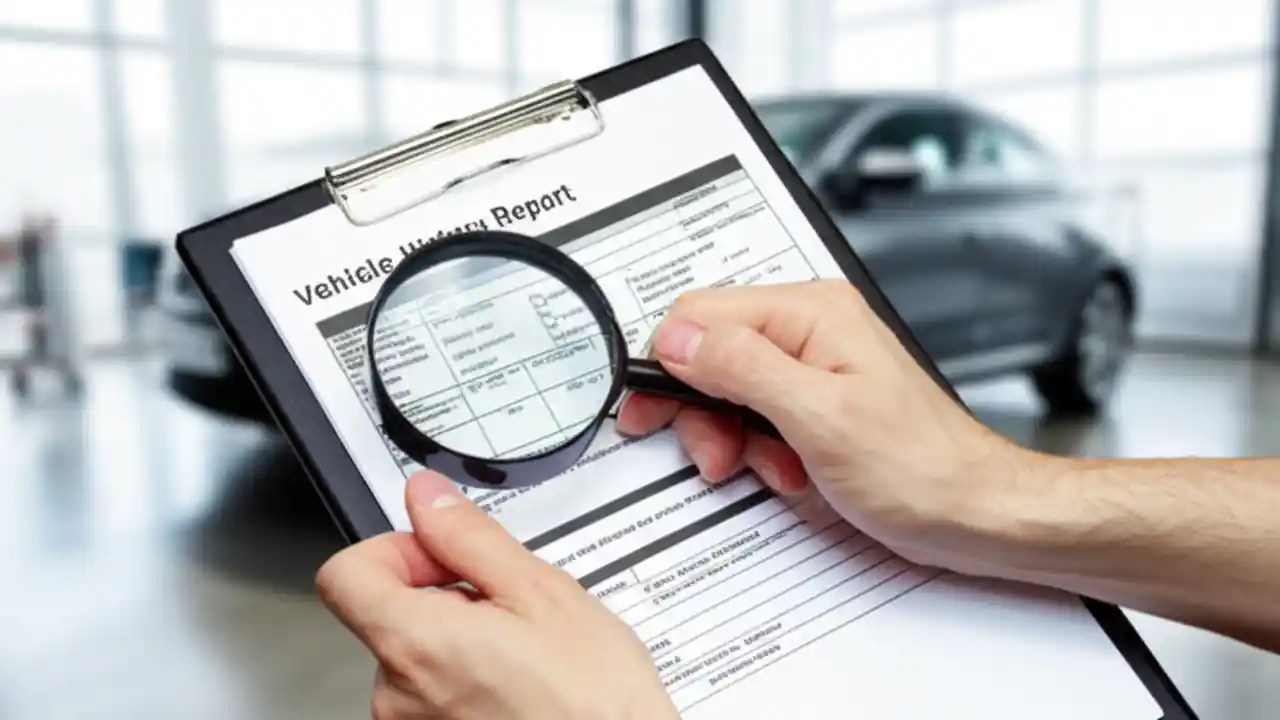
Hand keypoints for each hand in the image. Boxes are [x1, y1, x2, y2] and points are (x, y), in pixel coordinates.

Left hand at [316, 471, 679, 719]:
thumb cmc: (593, 700)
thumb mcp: (540, 592)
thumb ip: (469, 536)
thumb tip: (427, 499)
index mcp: (416, 644)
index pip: (345, 575)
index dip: (394, 550)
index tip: (441, 556)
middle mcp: (398, 697)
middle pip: (387, 614)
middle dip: (444, 597)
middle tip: (508, 608)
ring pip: (416, 657)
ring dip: (460, 643)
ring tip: (522, 653)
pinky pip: (432, 697)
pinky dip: (467, 681)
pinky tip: (516, 684)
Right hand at [616, 280, 1039, 574]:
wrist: (973, 511)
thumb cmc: (921, 468)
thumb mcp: (818, 417)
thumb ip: (742, 367)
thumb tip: (678, 337)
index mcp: (810, 312)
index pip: (700, 314)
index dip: (667, 366)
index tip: (652, 413)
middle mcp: (810, 327)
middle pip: (709, 353)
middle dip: (705, 412)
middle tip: (718, 454)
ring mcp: (814, 364)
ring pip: (728, 391)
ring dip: (737, 440)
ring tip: (775, 468)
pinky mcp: (817, 401)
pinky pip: (758, 418)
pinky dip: (763, 453)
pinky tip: (794, 473)